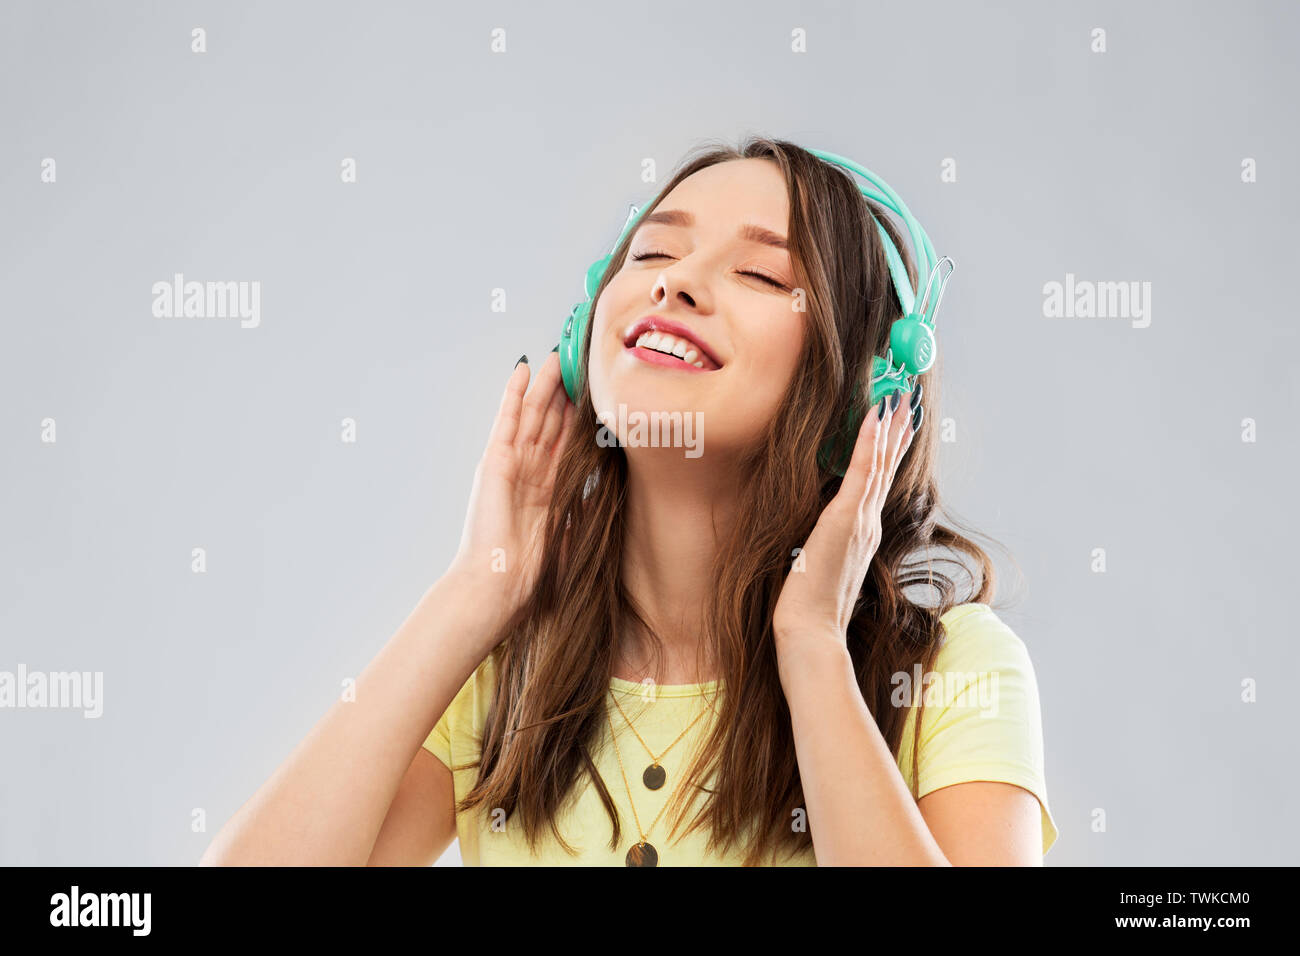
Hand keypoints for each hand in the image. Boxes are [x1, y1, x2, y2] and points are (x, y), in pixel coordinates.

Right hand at [446, 351, 575, 638]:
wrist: (498, 587)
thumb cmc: (532, 574)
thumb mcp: (574, 535)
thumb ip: (589, 509)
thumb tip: (617, 491)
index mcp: (547, 489)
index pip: (568, 443)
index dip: (582, 417)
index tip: (599, 393)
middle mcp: (528, 472)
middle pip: (551, 421)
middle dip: (566, 392)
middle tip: (582, 361)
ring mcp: (510, 465)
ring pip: (533, 413)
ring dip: (546, 384)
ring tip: (559, 355)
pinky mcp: (494, 462)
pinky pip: (506, 420)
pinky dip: (514, 394)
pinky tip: (523, 370)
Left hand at [772, 387, 920, 645]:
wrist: (811, 632)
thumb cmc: (808, 607)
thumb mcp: (815, 565)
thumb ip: (821, 544)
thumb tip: (812, 533)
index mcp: (861, 533)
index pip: (877, 482)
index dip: (888, 451)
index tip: (895, 424)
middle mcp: (867, 524)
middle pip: (886, 468)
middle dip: (896, 432)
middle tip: (906, 398)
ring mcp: (861, 521)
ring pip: (880, 464)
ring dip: (889, 427)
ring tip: (898, 396)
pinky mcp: (846, 519)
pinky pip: (863, 472)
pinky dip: (871, 442)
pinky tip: (877, 416)